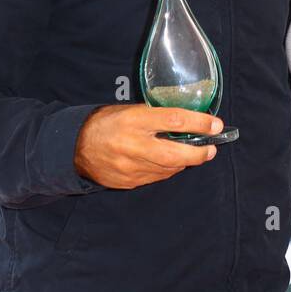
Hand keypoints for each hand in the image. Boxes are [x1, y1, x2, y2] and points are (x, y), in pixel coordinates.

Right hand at [74, 104, 221, 188]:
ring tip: (193, 154)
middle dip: (198, 153)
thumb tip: (184, 120)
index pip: (173, 120)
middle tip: (211, 149)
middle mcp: (133, 145)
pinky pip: (157, 177)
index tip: (215, 124)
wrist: (75, 148)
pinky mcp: (129, 181)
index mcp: (133, 120)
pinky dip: (168, 169)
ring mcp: (131, 167)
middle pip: (175, 153)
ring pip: (169, 168)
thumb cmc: (105, 123)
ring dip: (184, 161)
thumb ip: (154, 115)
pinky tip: (170, 162)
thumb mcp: (128, 110)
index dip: (198, 123)